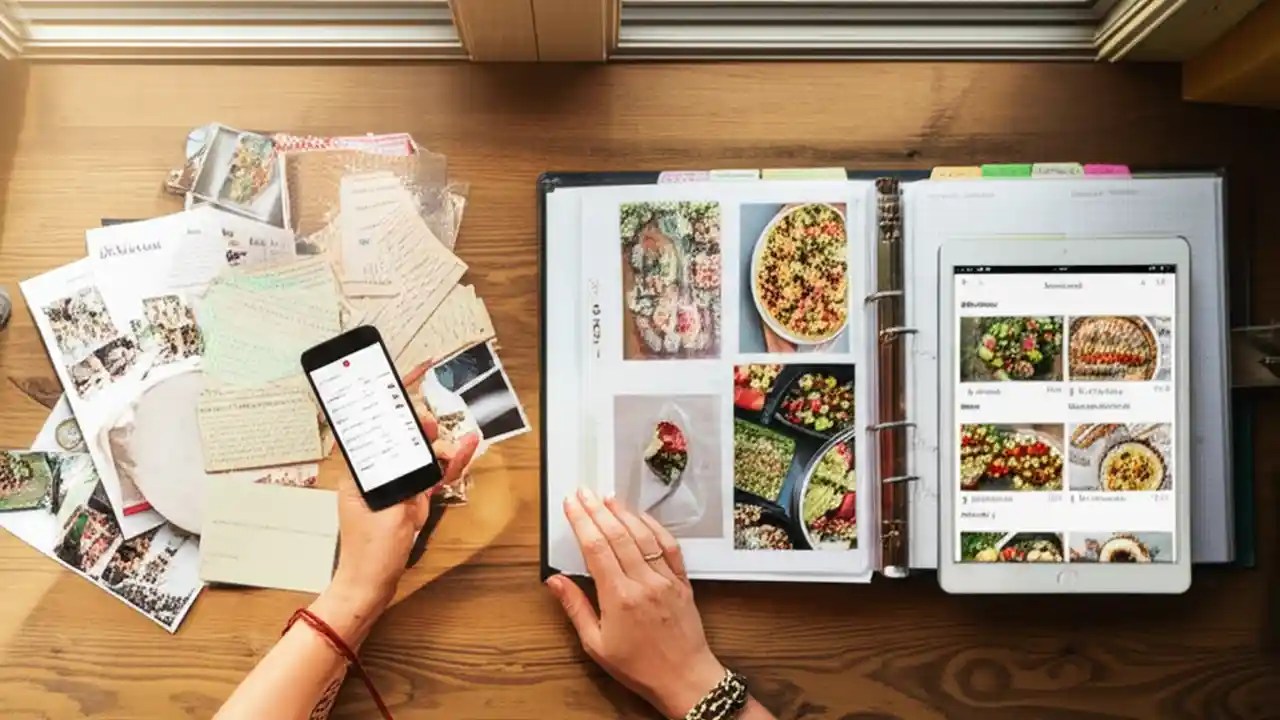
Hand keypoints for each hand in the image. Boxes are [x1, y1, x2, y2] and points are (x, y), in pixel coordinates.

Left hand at [327, 361, 479, 616]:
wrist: (371, 584)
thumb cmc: (372, 553)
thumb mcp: (394, 513)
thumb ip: (411, 483)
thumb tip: (427, 455)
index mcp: (361, 474)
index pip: (377, 430)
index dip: (391, 408)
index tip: (404, 387)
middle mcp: (376, 475)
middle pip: (401, 440)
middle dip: (421, 428)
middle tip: (433, 422)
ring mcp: (393, 486)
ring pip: (419, 456)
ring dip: (439, 446)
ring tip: (457, 439)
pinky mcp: (408, 498)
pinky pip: (428, 476)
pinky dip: (445, 465)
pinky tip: (463, 450)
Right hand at [546, 489, 725, 718]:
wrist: (684, 679)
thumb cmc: (638, 667)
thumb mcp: (596, 644)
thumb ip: (575, 607)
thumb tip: (555, 581)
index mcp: (618, 597)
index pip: (595, 547)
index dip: (581, 521)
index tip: (570, 504)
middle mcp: (643, 582)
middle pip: (617, 535)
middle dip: (597, 510)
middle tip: (583, 492)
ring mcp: (665, 579)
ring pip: (642, 536)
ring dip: (623, 513)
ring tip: (608, 498)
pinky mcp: (682, 582)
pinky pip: (669, 546)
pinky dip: (655, 528)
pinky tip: (642, 518)